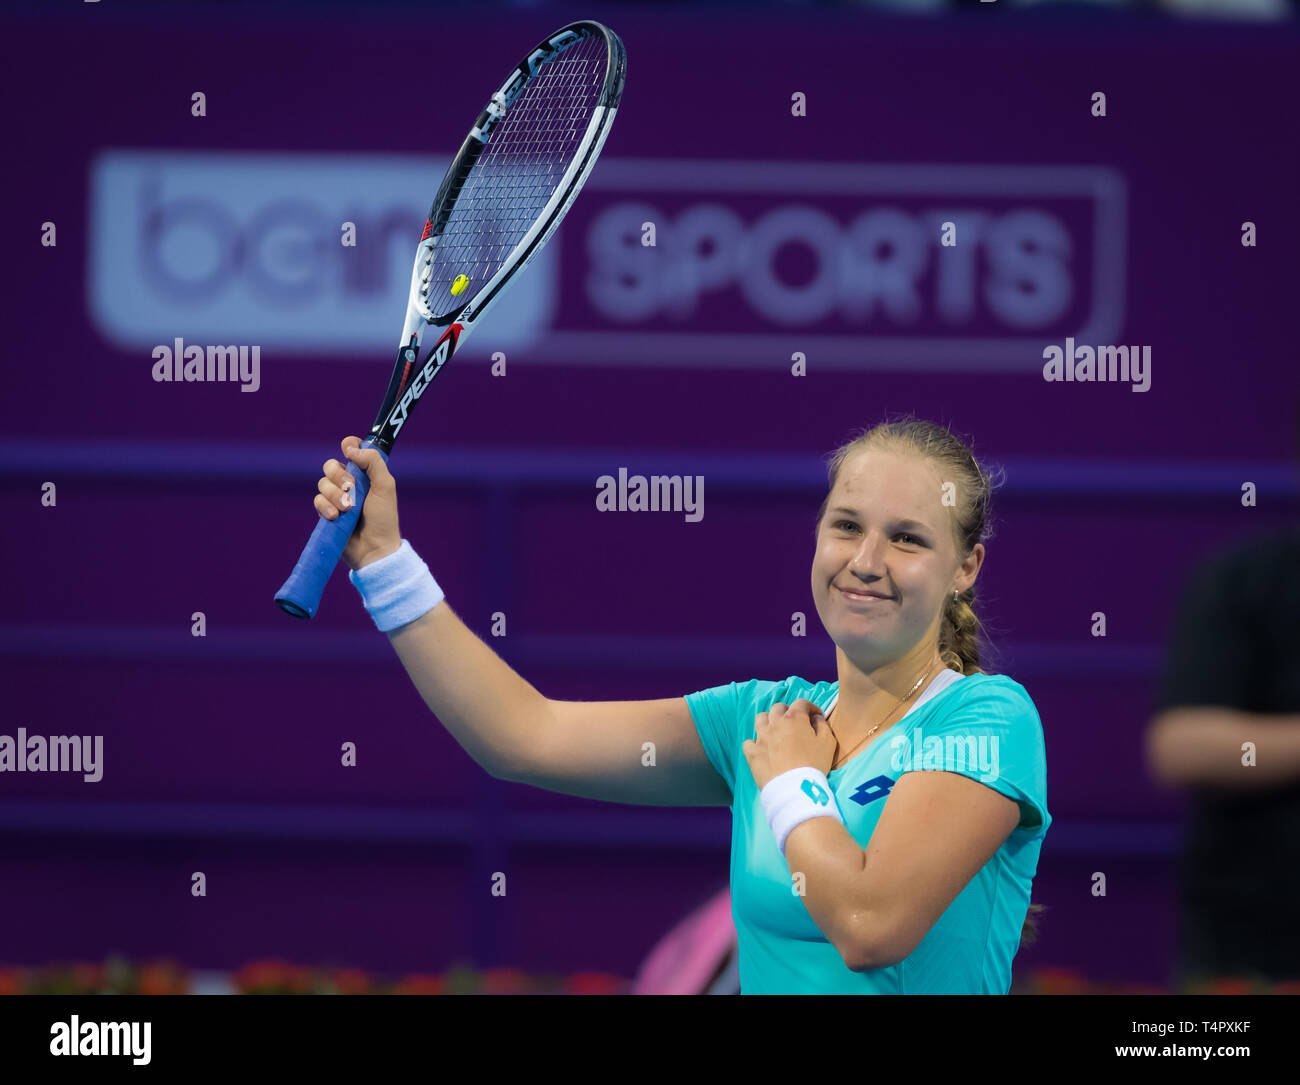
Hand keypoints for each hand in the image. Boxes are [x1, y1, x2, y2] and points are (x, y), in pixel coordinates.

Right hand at [314, 436, 401, 570]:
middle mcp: (350, 483)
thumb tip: (350, 449)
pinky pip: (317, 500)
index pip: (352, 450)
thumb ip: (373, 462)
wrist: (374, 548)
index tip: (347, 448)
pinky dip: (325, 507)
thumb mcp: (385, 486)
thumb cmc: (384, 518)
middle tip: (351, 488)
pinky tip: (336, 517)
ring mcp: (337, 497)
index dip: (348, 445)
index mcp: (366, 473)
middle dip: (338, 475)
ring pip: (322, 483)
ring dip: (334, 495)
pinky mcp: (327, 512)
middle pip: (331, 465)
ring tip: (347, 509)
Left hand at [742, 699, 836, 790]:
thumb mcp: (828, 743)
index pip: (801, 703)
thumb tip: (817, 718)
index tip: (815, 716)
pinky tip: (763, 748)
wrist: (794, 788)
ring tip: (776, 731)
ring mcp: (761, 737)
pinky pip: (749, 742)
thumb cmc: (814, 764)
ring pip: (761, 719)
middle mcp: (775, 723)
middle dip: (788, 712)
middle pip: (778, 708)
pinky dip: (755, 743)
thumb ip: (823, 726)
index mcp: (794, 718)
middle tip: (795, 723)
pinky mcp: (752, 753)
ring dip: (769, 721)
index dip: (811, 707)